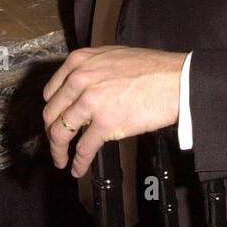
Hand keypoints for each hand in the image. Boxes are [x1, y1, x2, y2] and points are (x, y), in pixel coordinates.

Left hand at [42, 46, 186, 177]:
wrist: (176, 80)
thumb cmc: (152, 68)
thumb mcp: (111, 57)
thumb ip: (91, 71)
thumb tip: (82, 92)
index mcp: (79, 62)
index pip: (52, 92)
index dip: (52, 110)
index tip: (54, 120)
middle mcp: (79, 79)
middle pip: (52, 113)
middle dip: (51, 133)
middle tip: (55, 144)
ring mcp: (90, 101)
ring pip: (61, 132)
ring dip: (58, 150)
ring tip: (61, 160)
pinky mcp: (104, 123)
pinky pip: (83, 148)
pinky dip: (79, 162)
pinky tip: (78, 168)